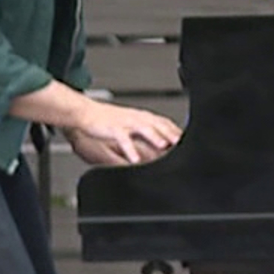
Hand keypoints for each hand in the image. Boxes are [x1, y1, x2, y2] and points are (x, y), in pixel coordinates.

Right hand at [66, 103, 180, 165]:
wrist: (84, 112)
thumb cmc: (106, 120)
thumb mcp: (129, 124)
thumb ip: (144, 133)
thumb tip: (159, 146)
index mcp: (142, 118)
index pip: (165, 123)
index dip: (177, 132)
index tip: (188, 142)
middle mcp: (136, 118)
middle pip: (158, 124)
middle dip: (171, 133)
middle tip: (183, 144)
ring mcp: (125, 122)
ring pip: (143, 128)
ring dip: (155, 136)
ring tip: (164, 146)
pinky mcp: (112, 128)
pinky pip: (123, 140)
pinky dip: (130, 149)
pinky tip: (134, 160)